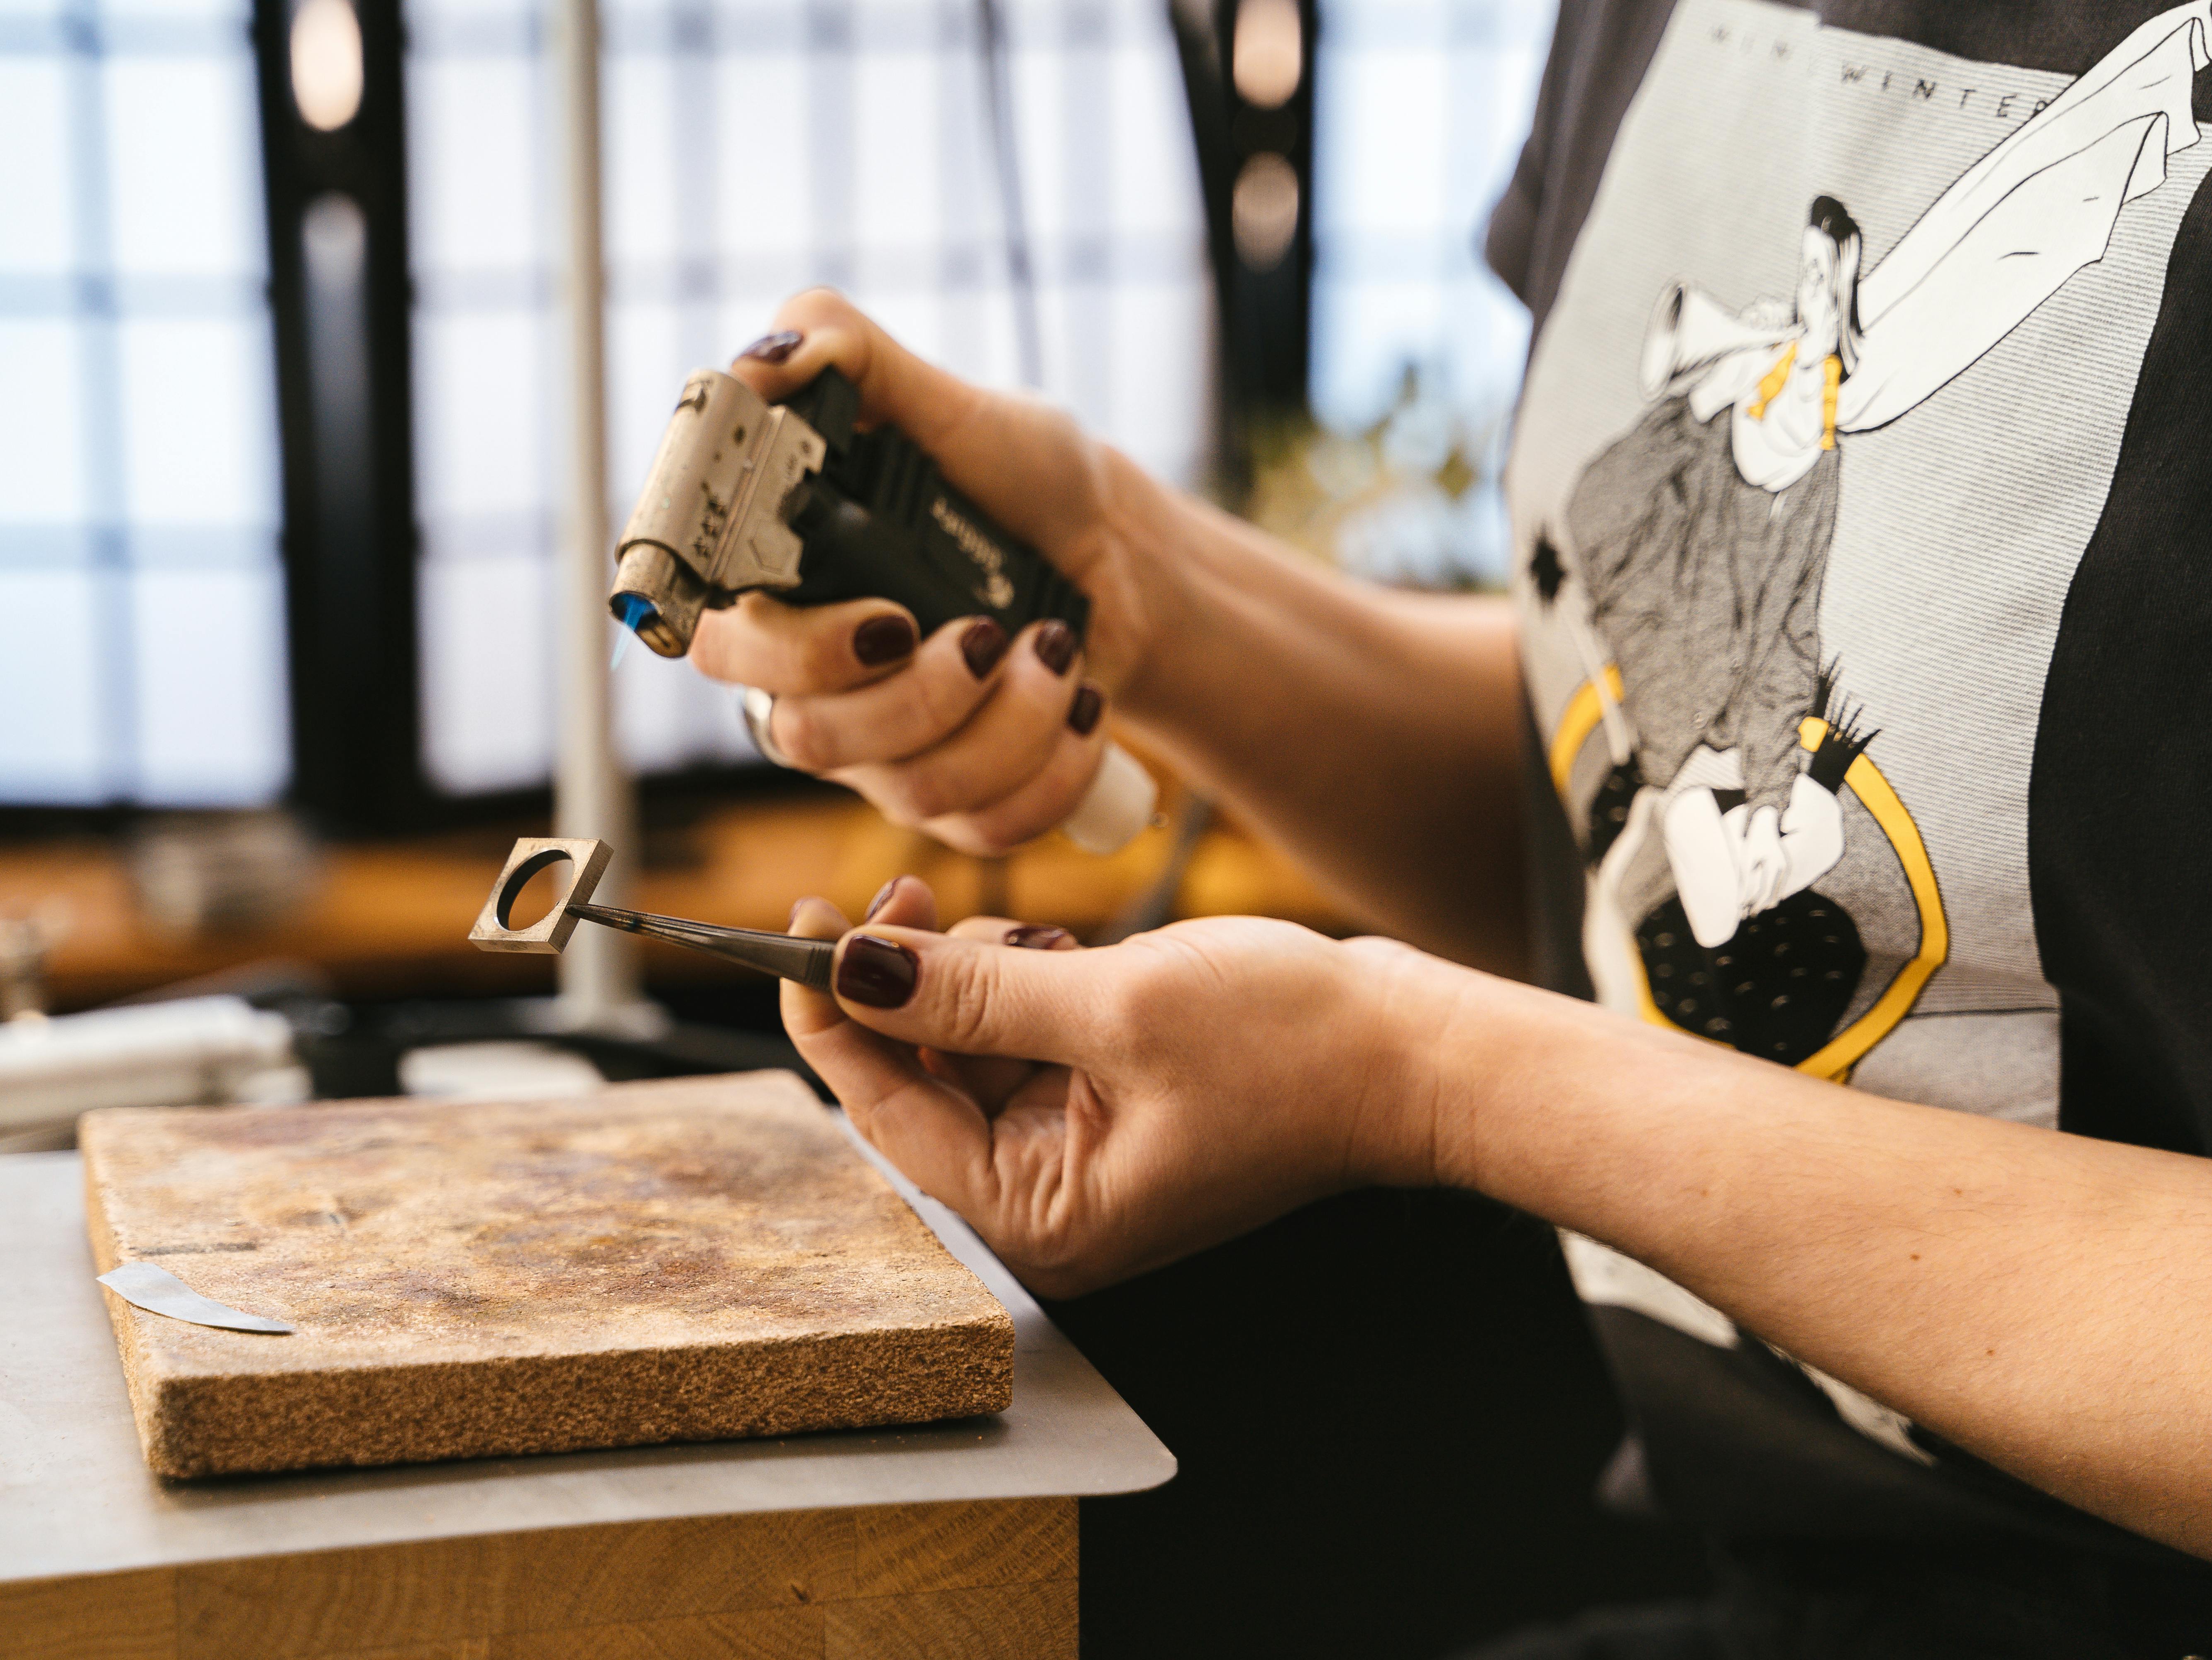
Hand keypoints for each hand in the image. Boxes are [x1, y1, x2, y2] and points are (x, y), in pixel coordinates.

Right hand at [692, 291, 1167, 854]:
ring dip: (1005, 724)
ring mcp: (880, 755)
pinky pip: (981, 829)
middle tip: (985, 634)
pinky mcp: (951, 802)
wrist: (1122, 555)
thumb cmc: (1025, 477)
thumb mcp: (951, 401)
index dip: (787, 651)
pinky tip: (1079, 707)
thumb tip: (769, 354)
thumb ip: (850, 354)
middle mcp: (811, 682)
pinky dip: (1051, 772)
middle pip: (805, 739)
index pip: (717, 647)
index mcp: (782, 590)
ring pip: (903, 790)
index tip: (883, 621)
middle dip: (916, 696)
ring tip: (1056, 649)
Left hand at [780, 877, 1464, 1297]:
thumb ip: (972, 992)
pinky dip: (1026, 980)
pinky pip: (1019, 1034)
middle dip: (907, 981)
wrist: (1416, 1052)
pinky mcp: (1104, 1098)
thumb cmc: (1295, 1047)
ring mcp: (1076, 1149)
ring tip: (1055, 940)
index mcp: (1043, 1216)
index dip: (828, 1014)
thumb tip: (850, 968)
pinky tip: (1079, 953)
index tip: (795, 923)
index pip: (885, 1114)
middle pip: (914, 1079)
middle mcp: (1048, 1199)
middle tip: (905, 887)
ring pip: (963, 1044)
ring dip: (978, 973)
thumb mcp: (1115, 1005)